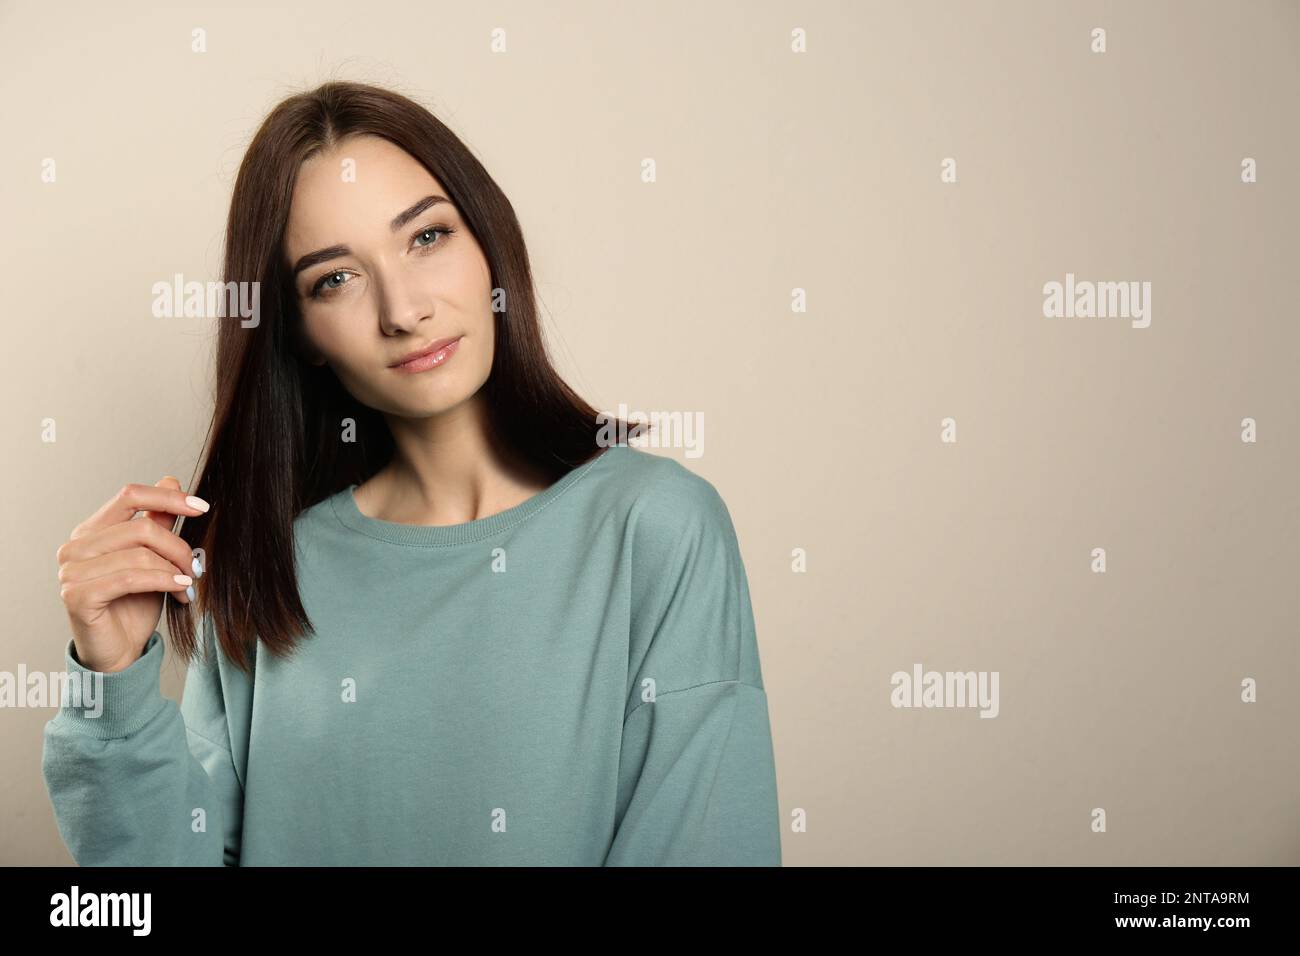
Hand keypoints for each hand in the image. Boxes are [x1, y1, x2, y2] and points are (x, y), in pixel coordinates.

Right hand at [56, 476, 208, 672]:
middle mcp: (75, 546)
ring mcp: (71, 571)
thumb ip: (157, 522)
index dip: (169, 497)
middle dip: (179, 547)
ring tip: (189, 584)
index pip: (130, 494)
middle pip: (142, 527)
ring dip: (175, 569)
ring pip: (140, 553)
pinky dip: (164, 581)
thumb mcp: (153, 558)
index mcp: (91, 530)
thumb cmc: (134, 604)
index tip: (203, 507)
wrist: (119, 651)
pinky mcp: (77, 595)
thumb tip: (170, 479)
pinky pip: (131, 578)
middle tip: (197, 568)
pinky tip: (182, 590)